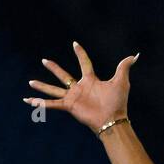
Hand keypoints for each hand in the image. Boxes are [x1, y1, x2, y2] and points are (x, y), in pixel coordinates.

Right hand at [23, 41, 138, 132]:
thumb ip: (124, 67)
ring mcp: (73, 97)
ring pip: (53, 89)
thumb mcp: (121, 81)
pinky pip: (52, 104)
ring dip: (42, 86)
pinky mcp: (69, 106)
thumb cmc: (118, 103)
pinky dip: (41, 103)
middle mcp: (80, 88)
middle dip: (54, 68)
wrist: (113, 120)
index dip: (80, 53)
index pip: (84, 63)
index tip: (75, 44)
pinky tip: (29, 101)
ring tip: (30, 83)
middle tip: (44, 60)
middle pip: (63, 75)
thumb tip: (135, 55)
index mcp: (91, 80)